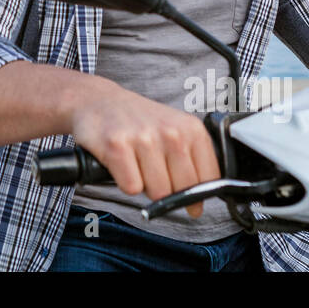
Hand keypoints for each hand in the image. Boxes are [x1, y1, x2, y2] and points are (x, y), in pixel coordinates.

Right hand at [70, 83, 220, 217]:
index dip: (197, 193)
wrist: (98, 100)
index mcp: (191, 128)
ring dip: (144, 185)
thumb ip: (192, 165)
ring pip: (157, 193)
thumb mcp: (174, 131)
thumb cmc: (138, 120)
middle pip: (183, 191)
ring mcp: (143, 138)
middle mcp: (170, 132)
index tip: (186, 192)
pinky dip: (124, 181)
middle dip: (168, 190)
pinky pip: (131, 188)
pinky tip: (121, 162)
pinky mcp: (117, 147)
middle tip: (154, 171)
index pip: (210, 179)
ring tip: (136, 162)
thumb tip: (196, 207)